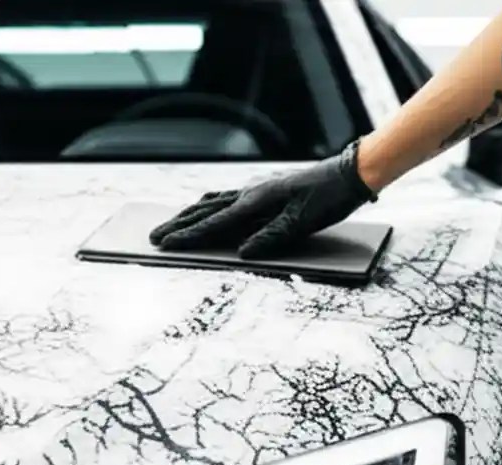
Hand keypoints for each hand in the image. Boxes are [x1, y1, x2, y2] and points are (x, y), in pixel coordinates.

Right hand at [149, 140, 377, 258]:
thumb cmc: (328, 200)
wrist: (347, 174)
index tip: (165, 245)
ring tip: (171, 224)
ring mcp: (255, 188)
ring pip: (213, 202)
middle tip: (153, 237)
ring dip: (189, 214)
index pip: (214, 224)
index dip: (188, 237)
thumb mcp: (301, 225)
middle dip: (178, 225)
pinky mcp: (263, 188)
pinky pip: (227, 197)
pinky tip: (205, 207)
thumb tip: (242, 253)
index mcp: (256, 202)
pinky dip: (208, 205)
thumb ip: (270, 239)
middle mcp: (250, 192)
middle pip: (205, 210)